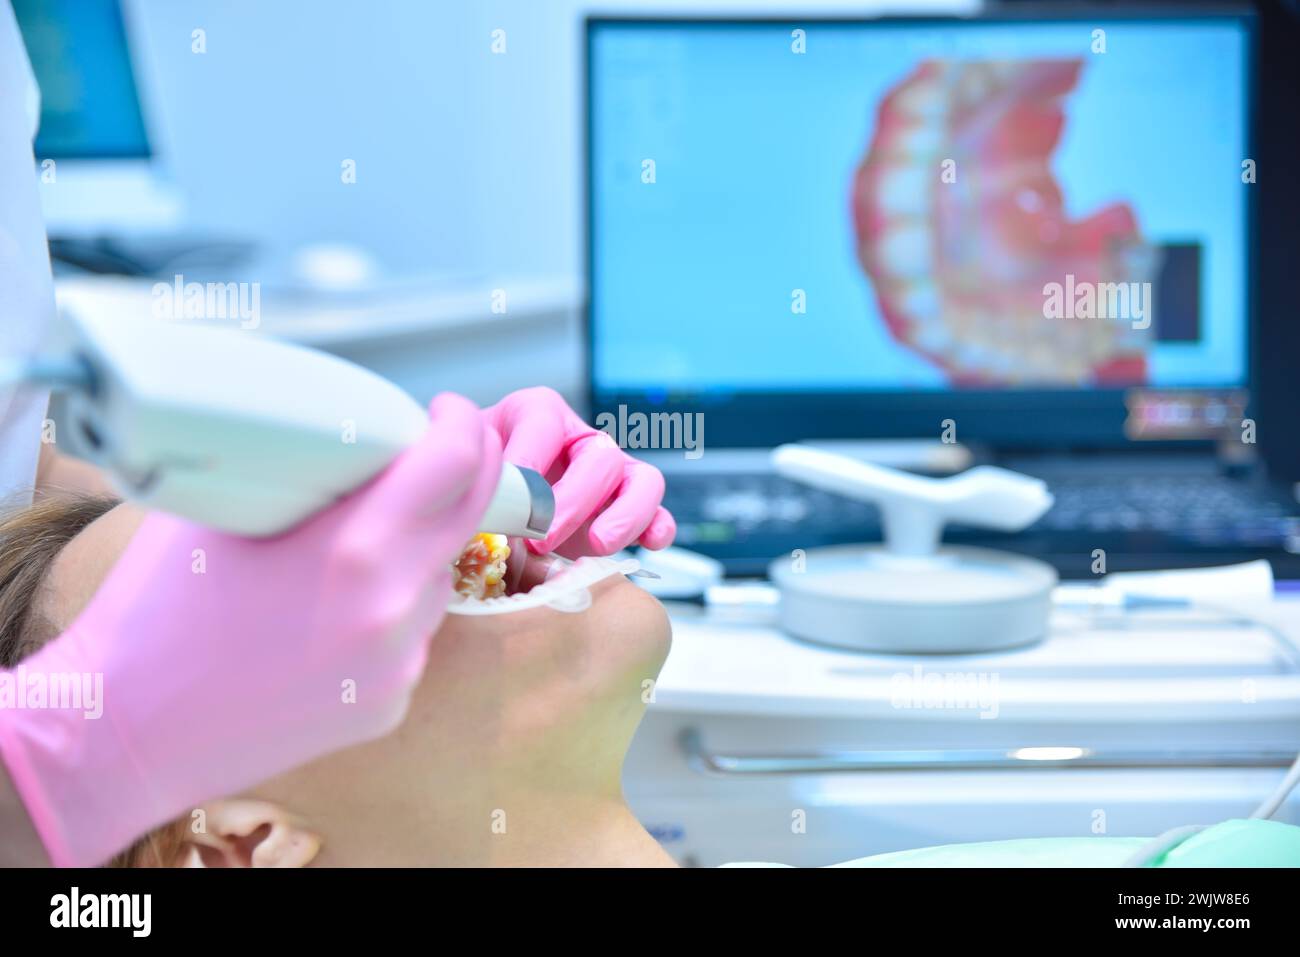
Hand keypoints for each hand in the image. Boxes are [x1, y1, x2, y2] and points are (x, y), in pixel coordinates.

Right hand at [0, 393, 500, 866]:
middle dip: (462, 474)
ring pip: (437, 580)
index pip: (455, 463)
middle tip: (433, 452)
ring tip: (346, 553)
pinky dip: (388, 614)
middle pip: (468, 516)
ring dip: (415, 553)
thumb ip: (293, 468)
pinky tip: (328, 618)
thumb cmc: (156, 610)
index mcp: (356, 549)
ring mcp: (398, 663)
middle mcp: (393, 608)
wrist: (124, 733)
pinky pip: (412, 636)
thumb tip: (342, 432)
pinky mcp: (390, 703)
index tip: (445, 412)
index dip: (460, 423)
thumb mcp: (218, 509)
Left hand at [482, 387, 674, 555]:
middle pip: (598, 457)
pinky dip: (658, 527)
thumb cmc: (476, 474)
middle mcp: (581, 438)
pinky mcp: (627, 509)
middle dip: (571, 500)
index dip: (530, 457)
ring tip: (597, 544)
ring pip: (642, 481)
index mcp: (537, 412)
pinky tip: (647, 545)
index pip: (543, 422)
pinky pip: (658, 512)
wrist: (486, 495)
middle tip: (539, 536)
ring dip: (625, 514)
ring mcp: (611, 474)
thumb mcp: (465, 459)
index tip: (511, 493)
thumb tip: (472, 491)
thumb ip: (468, 465)